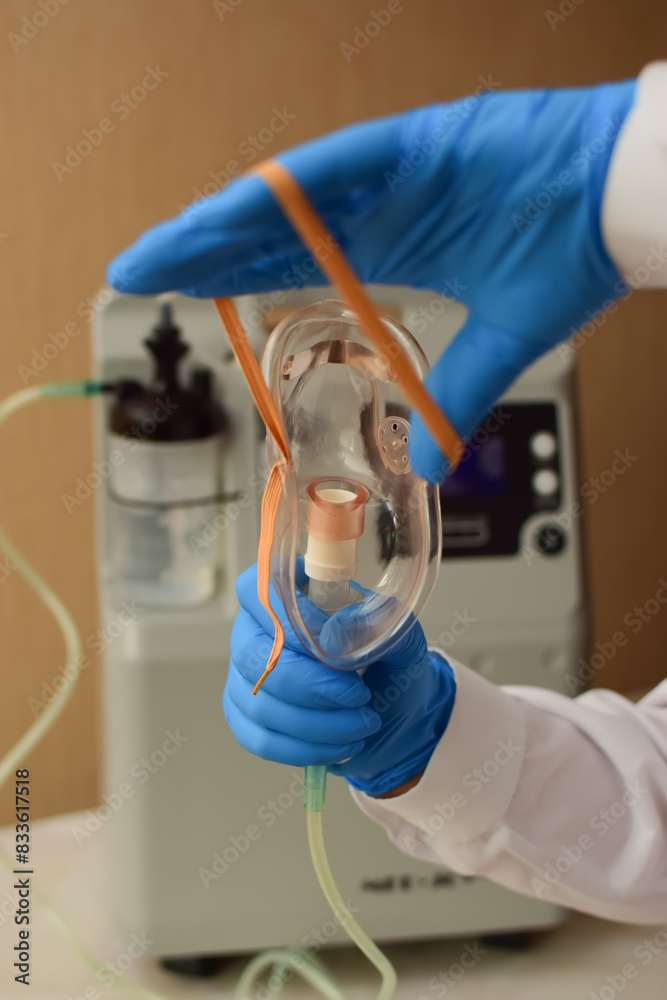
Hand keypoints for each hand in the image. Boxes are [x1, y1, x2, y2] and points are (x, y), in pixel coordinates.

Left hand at [107, 78, 635, 481]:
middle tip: (140, 273)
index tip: (186, 296)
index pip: (291, 263)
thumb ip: (455, 397)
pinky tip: (224, 210)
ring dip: (218, 226)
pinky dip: (277, 191)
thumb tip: (428, 462)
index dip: (235, 277)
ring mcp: (390, 174)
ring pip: (283, 200)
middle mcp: (378, 209)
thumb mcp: (499, 344)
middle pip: (268, 231)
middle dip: (201, 253)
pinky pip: (332, 167)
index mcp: (393, 249)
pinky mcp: (414, 145)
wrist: (626, 203)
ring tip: (159, 252)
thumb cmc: (573, 253)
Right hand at [224, 564, 455, 796]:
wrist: (397, 712)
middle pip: (254, 654)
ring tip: (363, 722)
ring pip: (259, 703)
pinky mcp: (246, 717)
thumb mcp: (400, 636)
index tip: (332, 646)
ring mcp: (245, 675)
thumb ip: (373, 624)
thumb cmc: (391, 661)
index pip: (258, 588)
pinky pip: (260, 740)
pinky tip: (341, 745)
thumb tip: (331, 636)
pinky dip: (306, 749)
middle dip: (311, 684)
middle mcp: (255, 629)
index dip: (288, 619)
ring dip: (318, 723)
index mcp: (288, 592)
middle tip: (359, 695)